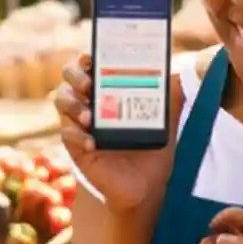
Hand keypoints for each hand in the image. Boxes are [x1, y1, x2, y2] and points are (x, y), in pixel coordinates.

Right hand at [54, 53, 183, 212]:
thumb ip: (170, 97)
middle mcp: (90, 102)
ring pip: (61, 101)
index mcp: (108, 90)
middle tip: (89, 84)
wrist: (147, 186)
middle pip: (68, 77)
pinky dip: (77, 136)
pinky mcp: (77, 147)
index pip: (88, 65)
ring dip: (72, 104)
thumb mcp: (165, 120)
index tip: (91, 57)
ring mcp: (81, 124)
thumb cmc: (153, 149)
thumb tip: (181, 73)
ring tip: (89, 116)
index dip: (85, 58)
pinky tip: (92, 142)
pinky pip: (67, 135)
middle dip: (75, 75)